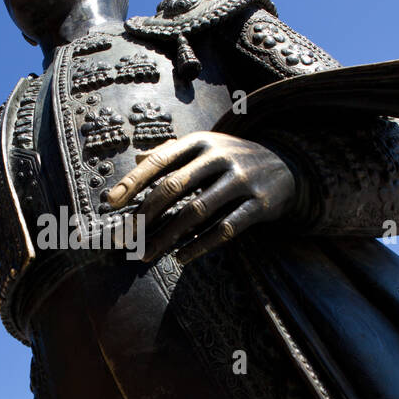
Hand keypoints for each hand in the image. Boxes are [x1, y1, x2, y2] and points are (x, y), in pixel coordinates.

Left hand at [106, 130, 298, 263]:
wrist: (288, 167)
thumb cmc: (233, 160)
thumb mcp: (206, 148)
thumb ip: (173, 153)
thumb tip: (136, 160)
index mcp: (201, 141)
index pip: (159, 160)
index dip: (133, 181)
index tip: (110, 203)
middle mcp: (220, 156)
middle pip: (173, 187)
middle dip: (145, 215)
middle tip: (125, 238)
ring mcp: (241, 180)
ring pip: (196, 211)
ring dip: (167, 236)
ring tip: (146, 254)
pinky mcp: (260, 205)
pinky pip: (225, 230)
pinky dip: (199, 246)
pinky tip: (180, 257)